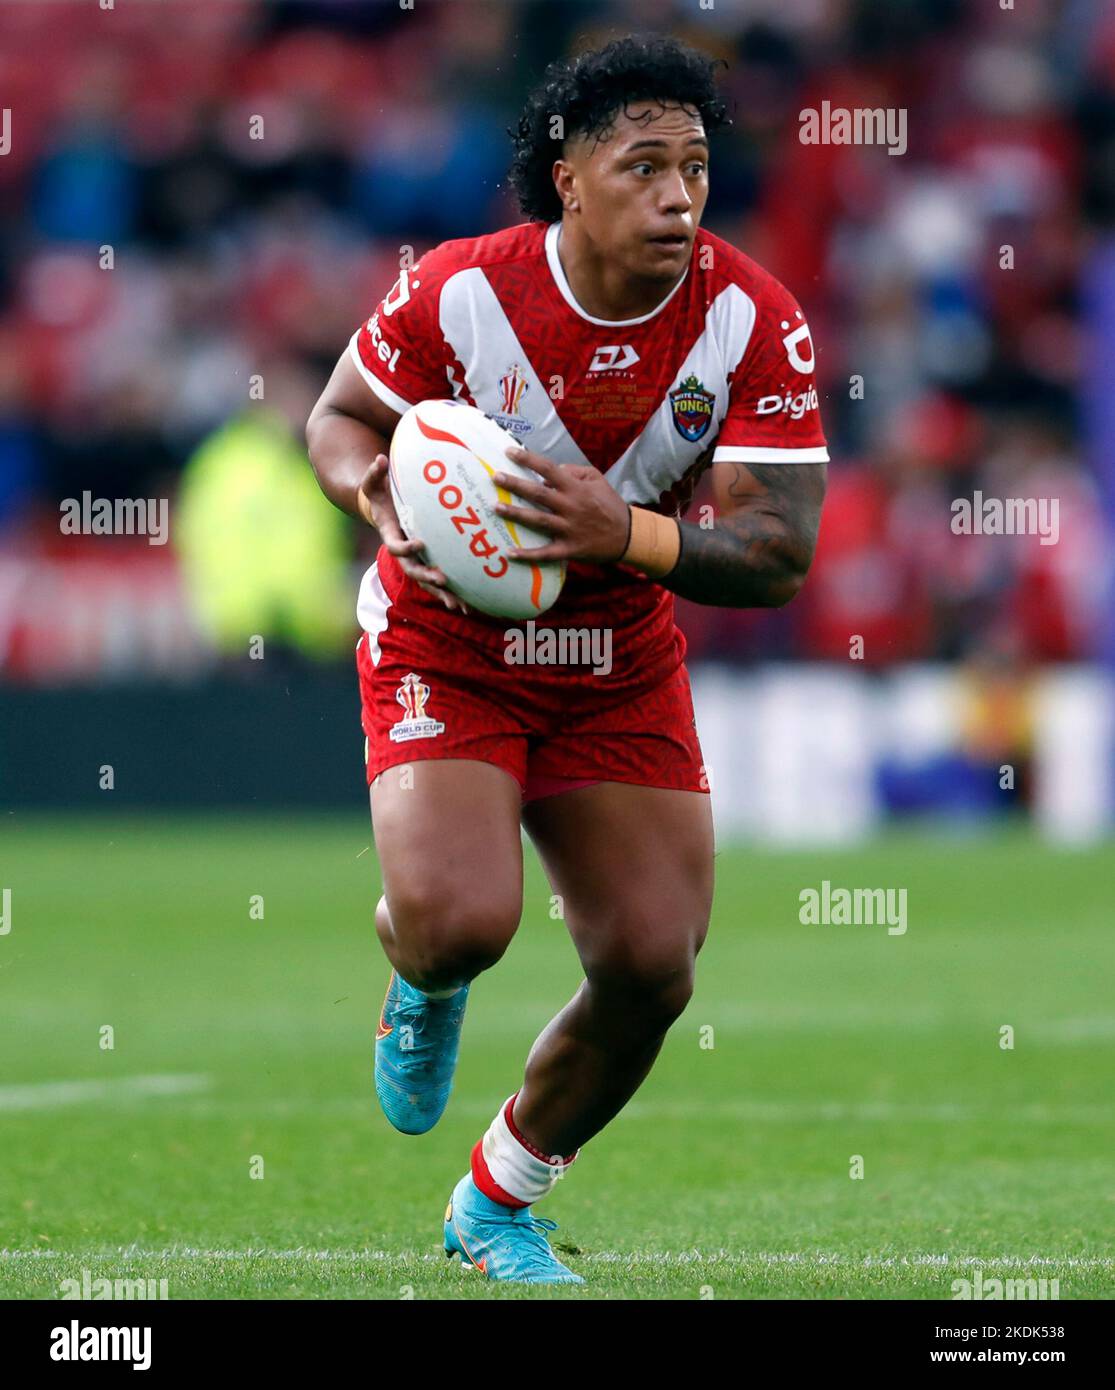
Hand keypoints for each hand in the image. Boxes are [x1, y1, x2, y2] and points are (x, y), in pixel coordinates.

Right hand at [356, 455, 467, 612]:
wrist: (384, 509)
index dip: (406, 547)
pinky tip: (467, 606)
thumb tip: (380, 459)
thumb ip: (375, 473)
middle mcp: (403, 551)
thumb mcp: (373, 482)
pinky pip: (438, 581)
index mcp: (390, 535)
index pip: (395, 545)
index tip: (419, 543)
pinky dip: (451, 594)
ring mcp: (415, 559)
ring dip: (442, 594)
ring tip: (458, 605)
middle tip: (442, 579)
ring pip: (427, 581)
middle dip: (427, 576)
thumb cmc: (380, 494)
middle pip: (413, 569)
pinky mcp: (427, 562)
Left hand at [492, 446, 629, 563]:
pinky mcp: (569, 549)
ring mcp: (569, 529)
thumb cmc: (609, 505)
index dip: (528, 459)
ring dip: (516, 514)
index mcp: (576, 488)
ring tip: (497, 507)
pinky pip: (546, 553)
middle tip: (495, 478)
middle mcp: (571, 507)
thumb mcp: (598, 480)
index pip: (549, 469)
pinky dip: (528, 555)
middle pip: (539, 494)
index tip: (508, 452)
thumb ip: (575, 471)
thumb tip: (553, 469)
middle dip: (516, 485)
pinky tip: (510, 553)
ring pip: (539, 520)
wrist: (628, 535)